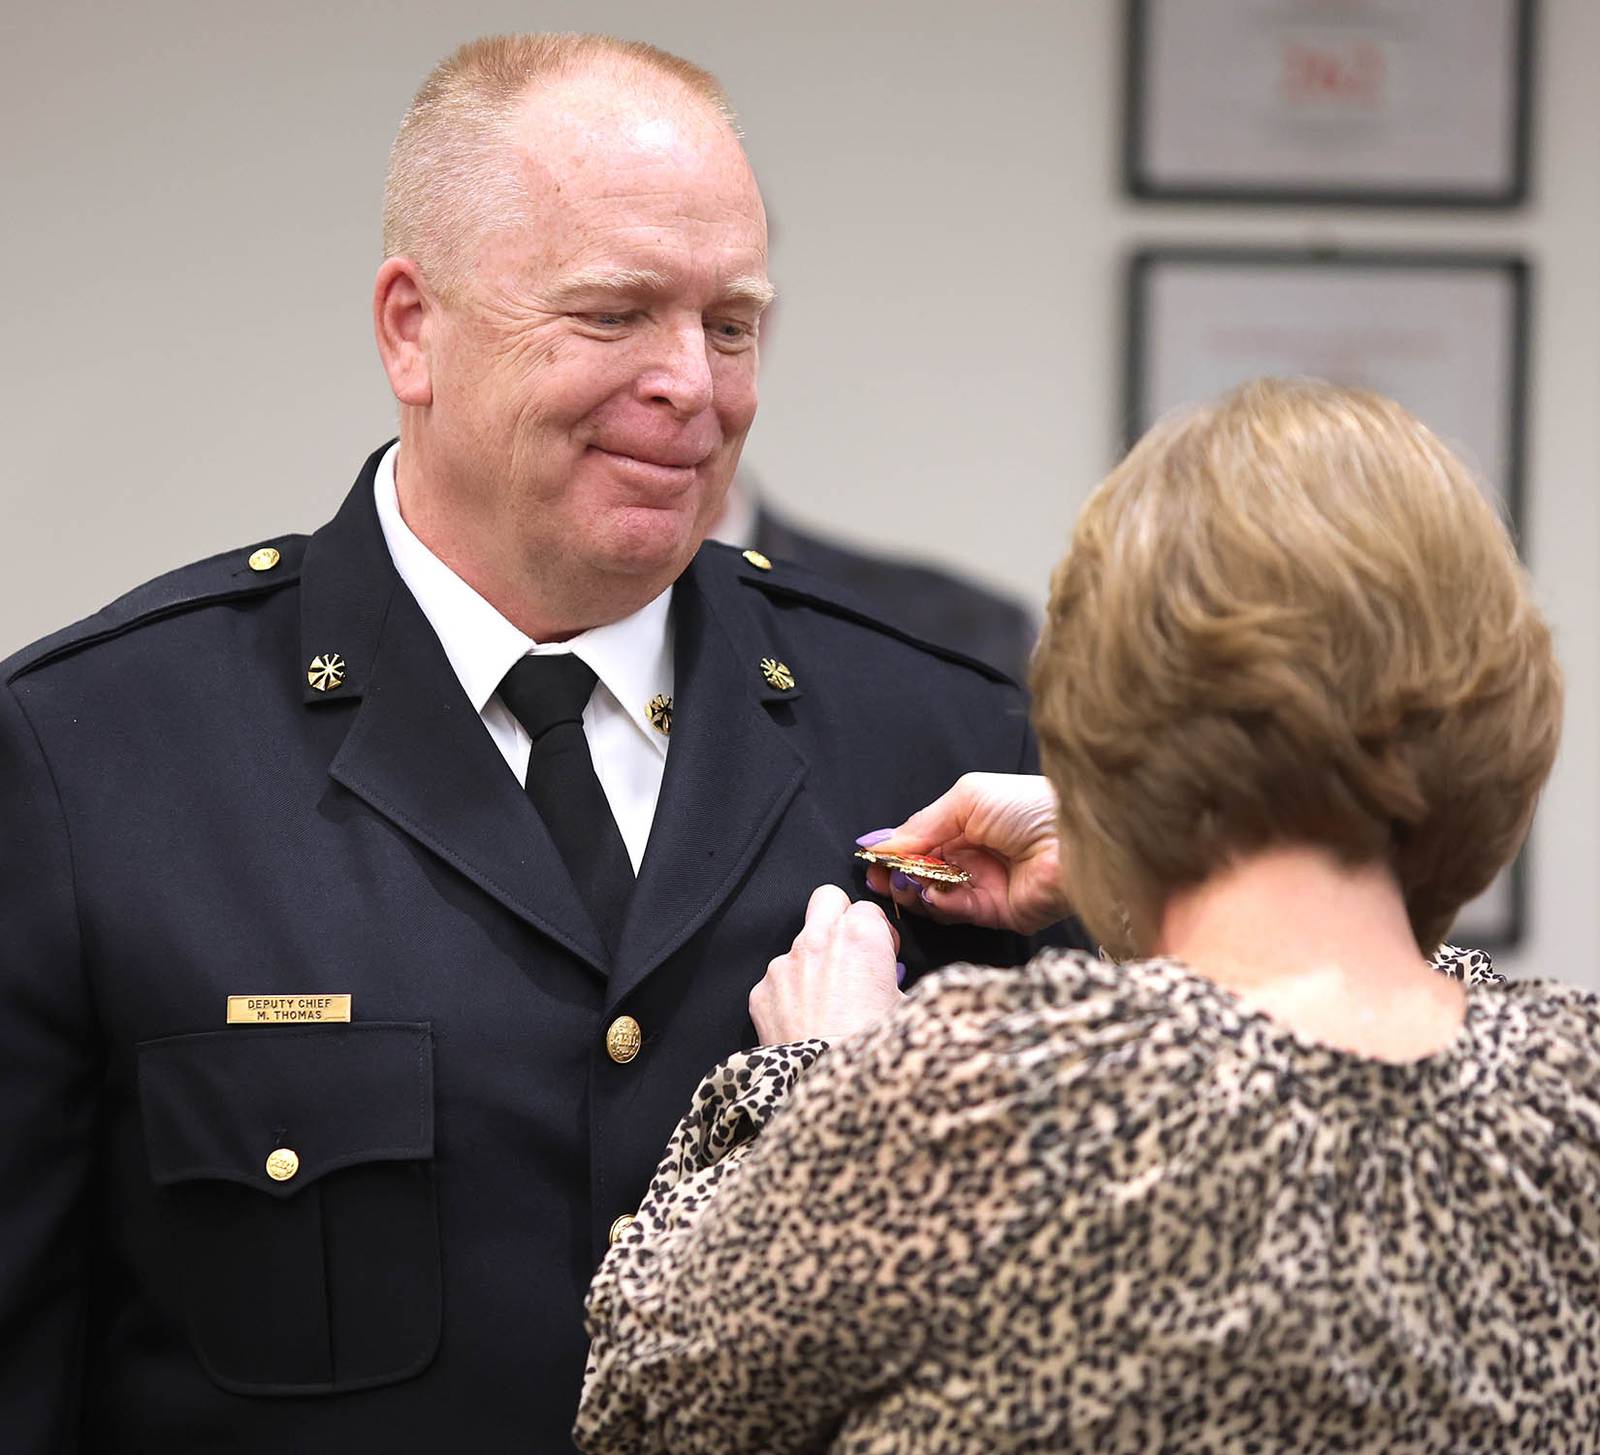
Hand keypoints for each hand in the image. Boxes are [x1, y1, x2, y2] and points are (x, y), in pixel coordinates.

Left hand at [749, 885, 902, 1043]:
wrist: (832, 1093)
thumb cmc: (877, 1051)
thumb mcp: (907, 1009)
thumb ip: (897, 979)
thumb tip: (893, 975)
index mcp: (860, 935)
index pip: (869, 909)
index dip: (880, 935)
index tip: (884, 959)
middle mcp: (817, 938)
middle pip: (828, 899)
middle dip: (840, 918)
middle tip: (852, 953)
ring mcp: (783, 964)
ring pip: (800, 944)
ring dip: (814, 963)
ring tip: (830, 1005)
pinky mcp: (761, 991)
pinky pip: (778, 980)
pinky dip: (791, 995)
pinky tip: (807, 1023)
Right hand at [857, 772, 1067, 933]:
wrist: (1076, 838)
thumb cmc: (1029, 806)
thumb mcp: (968, 799)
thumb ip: (923, 824)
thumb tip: (883, 842)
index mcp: (967, 825)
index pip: (920, 842)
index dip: (895, 851)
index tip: (871, 858)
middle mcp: (973, 856)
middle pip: (922, 872)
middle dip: (898, 874)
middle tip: (880, 876)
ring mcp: (984, 886)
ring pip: (935, 896)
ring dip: (915, 890)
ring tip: (906, 881)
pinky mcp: (996, 912)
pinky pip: (958, 912)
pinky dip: (940, 904)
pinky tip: (933, 892)